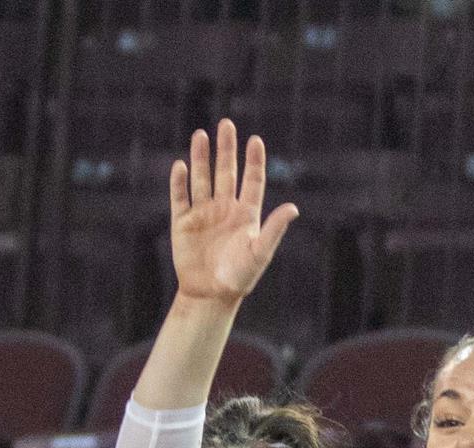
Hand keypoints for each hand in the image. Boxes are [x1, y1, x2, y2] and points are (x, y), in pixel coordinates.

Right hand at [169, 120, 298, 304]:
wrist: (210, 296)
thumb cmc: (239, 278)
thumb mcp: (260, 253)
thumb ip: (274, 229)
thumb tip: (294, 208)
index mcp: (246, 214)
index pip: (252, 180)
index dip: (253, 160)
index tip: (255, 140)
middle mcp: (225, 208)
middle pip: (226, 171)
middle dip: (226, 148)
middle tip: (226, 124)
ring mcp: (203, 213)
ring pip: (202, 178)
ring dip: (200, 157)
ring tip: (201, 135)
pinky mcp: (182, 223)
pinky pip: (180, 197)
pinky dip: (179, 182)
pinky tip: (180, 166)